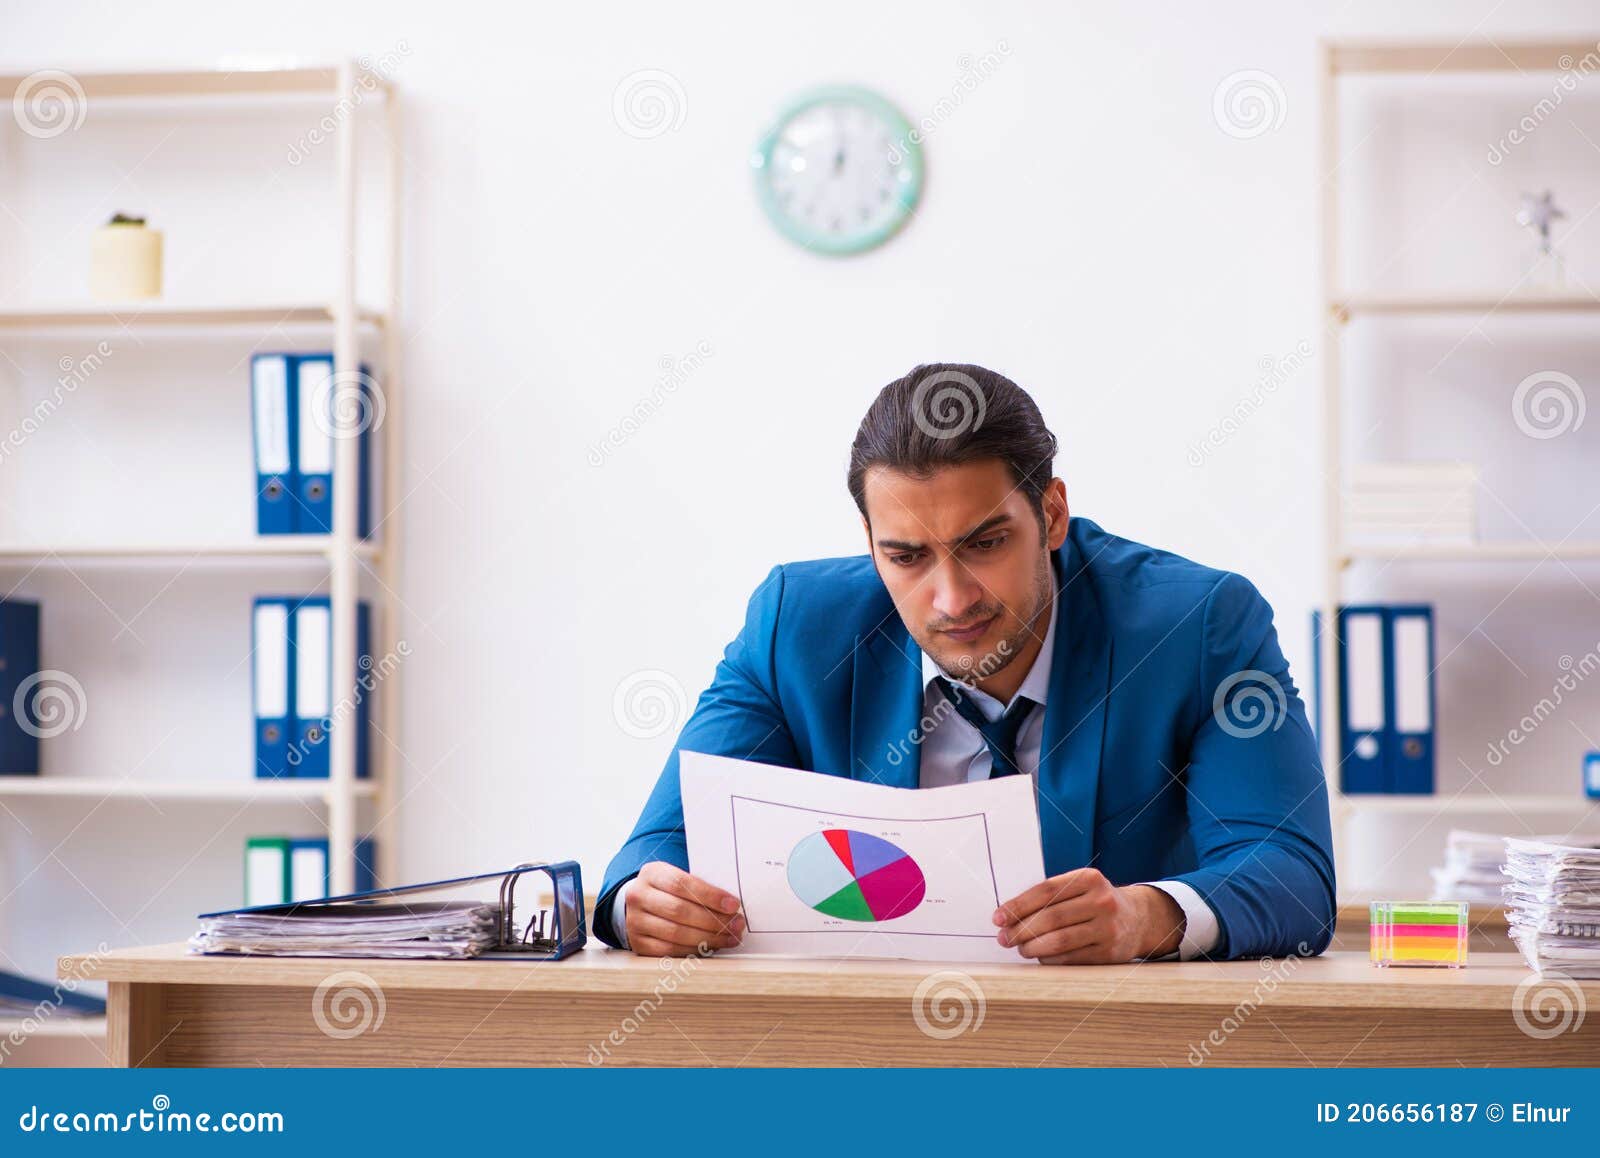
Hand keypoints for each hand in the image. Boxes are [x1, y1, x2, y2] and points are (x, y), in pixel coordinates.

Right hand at [624, 861, 744, 956]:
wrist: (641, 905)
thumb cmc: (669, 891)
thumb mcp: (678, 878)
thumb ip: (700, 887)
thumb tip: (731, 905)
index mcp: (652, 873)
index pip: (682, 884)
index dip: (710, 896)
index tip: (733, 905)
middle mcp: (638, 896)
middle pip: (679, 911)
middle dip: (713, 920)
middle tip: (736, 925)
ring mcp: (635, 922)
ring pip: (676, 934)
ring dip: (708, 938)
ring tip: (729, 937)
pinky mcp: (638, 944)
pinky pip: (670, 951)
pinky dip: (694, 950)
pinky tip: (711, 947)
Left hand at [994, 868, 1183, 963]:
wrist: (1137, 919)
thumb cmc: (1094, 902)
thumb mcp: (1077, 888)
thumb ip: (1047, 897)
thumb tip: (1006, 917)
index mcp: (1088, 878)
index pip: (1045, 890)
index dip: (1018, 905)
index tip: (997, 918)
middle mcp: (1102, 901)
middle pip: (1051, 917)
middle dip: (1021, 930)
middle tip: (1004, 938)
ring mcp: (1108, 928)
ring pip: (1060, 940)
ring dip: (1033, 948)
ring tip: (1021, 948)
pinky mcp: (1110, 952)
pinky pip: (1071, 959)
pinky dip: (1050, 959)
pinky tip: (1041, 957)